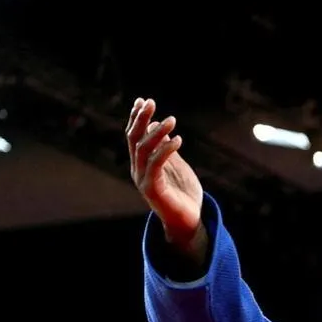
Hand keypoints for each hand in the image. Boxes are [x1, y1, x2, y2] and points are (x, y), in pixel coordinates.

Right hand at [126, 97, 203, 247]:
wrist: (187, 221)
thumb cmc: (182, 194)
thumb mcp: (176, 165)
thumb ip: (166, 148)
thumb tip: (159, 125)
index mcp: (141, 163)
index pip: (133, 136)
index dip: (136, 118)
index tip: (142, 100)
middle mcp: (138, 170)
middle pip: (134, 139)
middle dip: (141, 119)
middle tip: (150, 102)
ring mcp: (143, 180)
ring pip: (144, 150)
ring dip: (157, 133)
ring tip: (171, 120)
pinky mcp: (153, 190)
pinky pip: (156, 165)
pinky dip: (166, 150)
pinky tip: (177, 140)